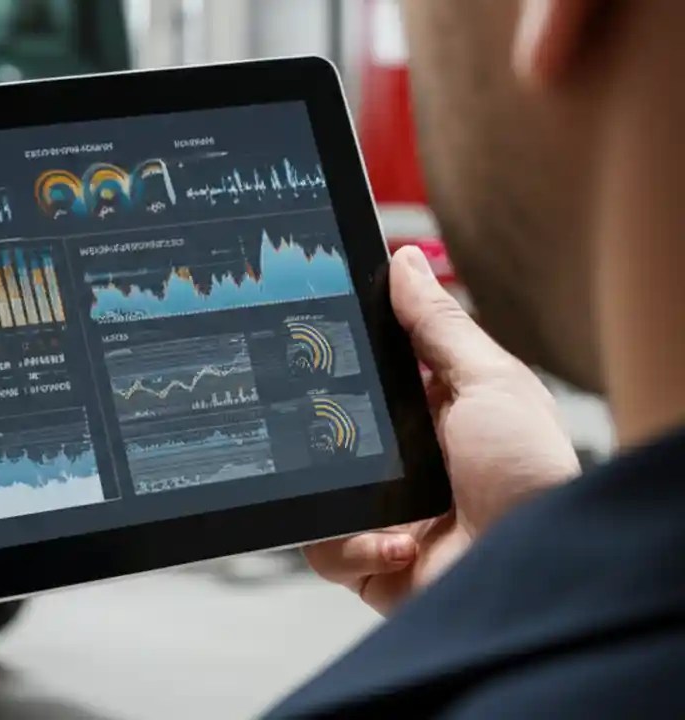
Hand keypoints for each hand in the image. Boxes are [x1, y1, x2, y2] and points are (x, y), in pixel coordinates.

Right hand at [303, 246, 580, 613]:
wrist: (533, 576)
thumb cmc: (530, 476)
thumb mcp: (490, 382)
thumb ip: (439, 324)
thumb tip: (403, 261)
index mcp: (435, 416)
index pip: (374, 375)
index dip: (346, 356)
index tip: (319, 333)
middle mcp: (407, 465)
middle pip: (333, 428)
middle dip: (325, 426)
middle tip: (328, 419)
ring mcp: (384, 513)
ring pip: (315, 488)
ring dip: (345, 495)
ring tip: (386, 499)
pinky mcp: (368, 563)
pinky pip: (323, 548)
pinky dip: (355, 546)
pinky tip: (403, 543)